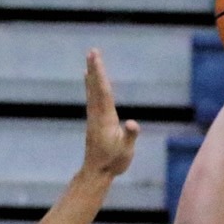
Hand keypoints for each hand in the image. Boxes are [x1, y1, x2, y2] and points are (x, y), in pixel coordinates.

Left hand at [80, 50, 140, 179]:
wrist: (96, 172)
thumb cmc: (113, 162)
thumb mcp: (126, 151)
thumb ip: (129, 136)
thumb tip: (133, 124)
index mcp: (106, 118)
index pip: (104, 91)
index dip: (100, 74)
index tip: (96, 59)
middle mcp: (97, 114)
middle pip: (96, 87)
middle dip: (95, 68)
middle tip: (92, 51)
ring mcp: (94, 117)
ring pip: (92, 91)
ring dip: (92, 75)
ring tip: (90, 61)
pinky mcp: (94, 121)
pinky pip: (92, 98)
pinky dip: (91, 86)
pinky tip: (89, 81)